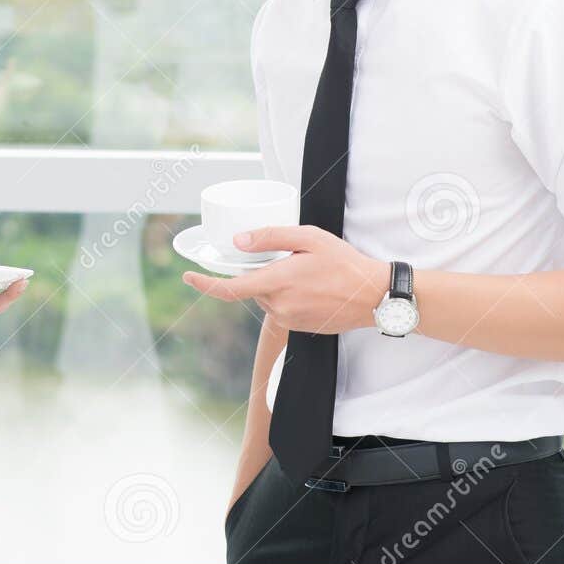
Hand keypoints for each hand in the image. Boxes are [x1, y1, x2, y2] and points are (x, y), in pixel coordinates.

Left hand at [182, 225, 384, 333]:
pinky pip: (281, 308)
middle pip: (251, 287)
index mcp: (278, 282)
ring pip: (266, 297)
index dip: (205, 283)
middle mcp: (279, 305)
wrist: (375, 296)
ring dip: (276, 283)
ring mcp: (289, 319)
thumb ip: (270, 237)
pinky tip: (312, 286)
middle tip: (289, 258)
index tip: (188, 276)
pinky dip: (288, 295)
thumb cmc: (345, 264)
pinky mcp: (298, 327)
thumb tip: (239, 240)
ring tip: (308, 273)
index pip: (230, 288)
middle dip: (261, 271)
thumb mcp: (308, 237)